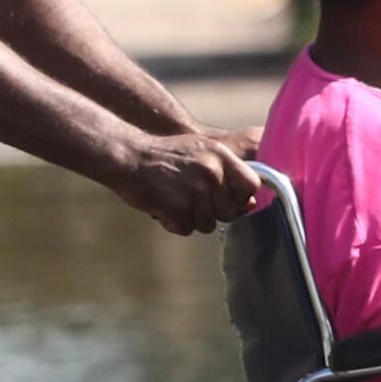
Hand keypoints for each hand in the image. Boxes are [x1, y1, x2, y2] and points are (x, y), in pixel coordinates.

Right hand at [114, 130, 262, 234]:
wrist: (128, 157)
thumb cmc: (166, 156)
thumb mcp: (201, 151)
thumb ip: (227, 173)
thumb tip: (251, 203)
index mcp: (221, 155)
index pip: (252, 185)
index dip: (241, 196)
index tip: (226, 196)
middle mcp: (211, 172)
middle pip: (230, 211)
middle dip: (213, 211)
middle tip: (190, 196)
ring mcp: (195, 190)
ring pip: (208, 224)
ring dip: (191, 218)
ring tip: (174, 198)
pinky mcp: (178, 208)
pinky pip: (186, 229)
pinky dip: (174, 223)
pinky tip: (163, 206)